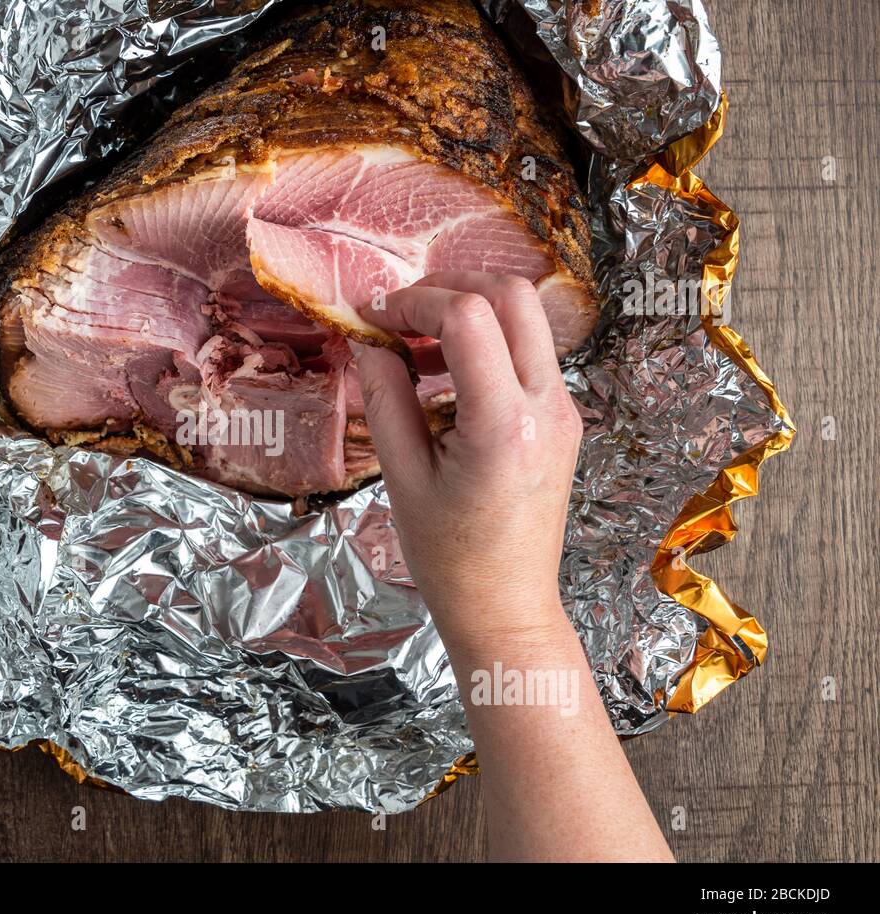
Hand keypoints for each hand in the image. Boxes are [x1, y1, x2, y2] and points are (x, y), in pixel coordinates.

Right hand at [353, 272, 583, 653]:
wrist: (507, 608)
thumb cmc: (450, 558)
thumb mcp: (402, 477)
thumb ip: (385, 398)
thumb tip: (368, 340)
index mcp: (505, 424)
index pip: (468, 317)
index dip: (413, 301)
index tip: (374, 315)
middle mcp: (548, 407)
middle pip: (513, 295)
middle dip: (451, 285)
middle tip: (400, 311)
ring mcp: (565, 410)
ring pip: (528, 318)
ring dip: (471, 311)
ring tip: (417, 343)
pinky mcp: (564, 419)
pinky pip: (530, 353)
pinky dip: (487, 342)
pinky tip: (444, 372)